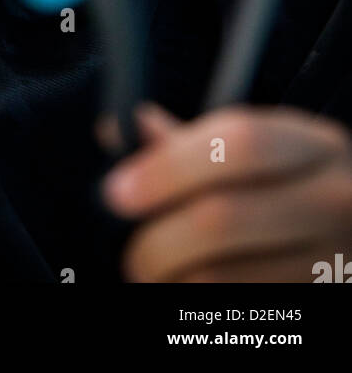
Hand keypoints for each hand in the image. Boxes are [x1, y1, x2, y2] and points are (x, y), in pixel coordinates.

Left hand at [98, 102, 351, 282]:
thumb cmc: (297, 184)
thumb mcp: (265, 147)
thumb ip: (191, 140)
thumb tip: (119, 131)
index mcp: (315, 145)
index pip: (240, 143)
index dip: (169, 166)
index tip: (117, 191)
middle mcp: (332, 201)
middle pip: (222, 219)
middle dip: (157, 239)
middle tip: (131, 251)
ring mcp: (333, 262)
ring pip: (224, 279)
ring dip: (171, 282)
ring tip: (155, 275)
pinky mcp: (320, 306)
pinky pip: (239, 314)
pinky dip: (197, 306)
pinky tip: (188, 292)